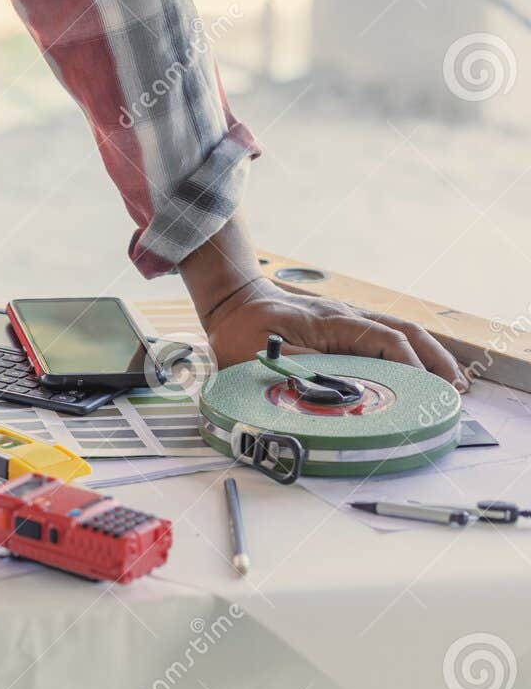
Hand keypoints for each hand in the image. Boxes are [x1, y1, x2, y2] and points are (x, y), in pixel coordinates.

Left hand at [200, 279, 467, 390]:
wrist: (233, 299)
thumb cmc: (241, 328)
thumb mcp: (260, 353)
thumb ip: (296, 370)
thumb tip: (331, 388)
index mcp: (330, 322)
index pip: (384, 340)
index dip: (409, 365)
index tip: (424, 389)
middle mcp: (346, 316)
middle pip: (404, 331)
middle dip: (434, 360)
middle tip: (456, 389)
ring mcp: (347, 318)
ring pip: (400, 331)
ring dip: (429, 355)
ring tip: (451, 382)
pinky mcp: (344, 325)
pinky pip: (386, 335)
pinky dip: (409, 352)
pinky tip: (420, 369)